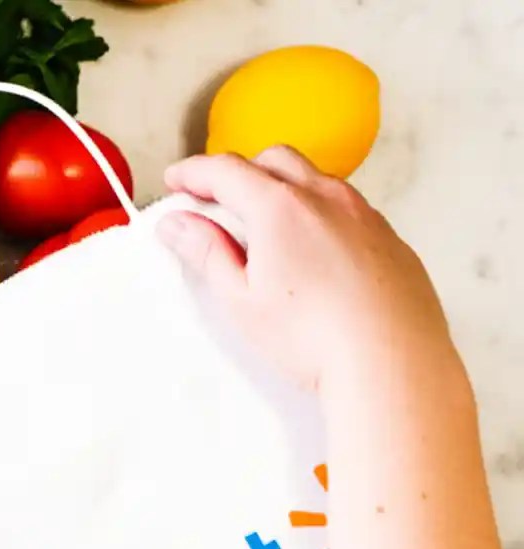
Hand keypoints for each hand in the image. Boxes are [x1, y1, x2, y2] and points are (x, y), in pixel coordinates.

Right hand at [156, 147, 455, 392]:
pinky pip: (346, 207)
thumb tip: (180, 225)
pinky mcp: (389, 239)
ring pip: (314, 179)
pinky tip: (310, 251)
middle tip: (216, 201)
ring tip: (263, 227)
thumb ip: (207, 252)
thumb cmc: (317, 338)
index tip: (179, 180)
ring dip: (281, 187)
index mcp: (280, 208)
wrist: (392, 364)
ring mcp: (363, 215)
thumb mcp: (241, 299)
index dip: (193, 172)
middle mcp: (325, 199)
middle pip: (273, 160)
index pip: (225, 171)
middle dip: (238, 171)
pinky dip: (318, 212)